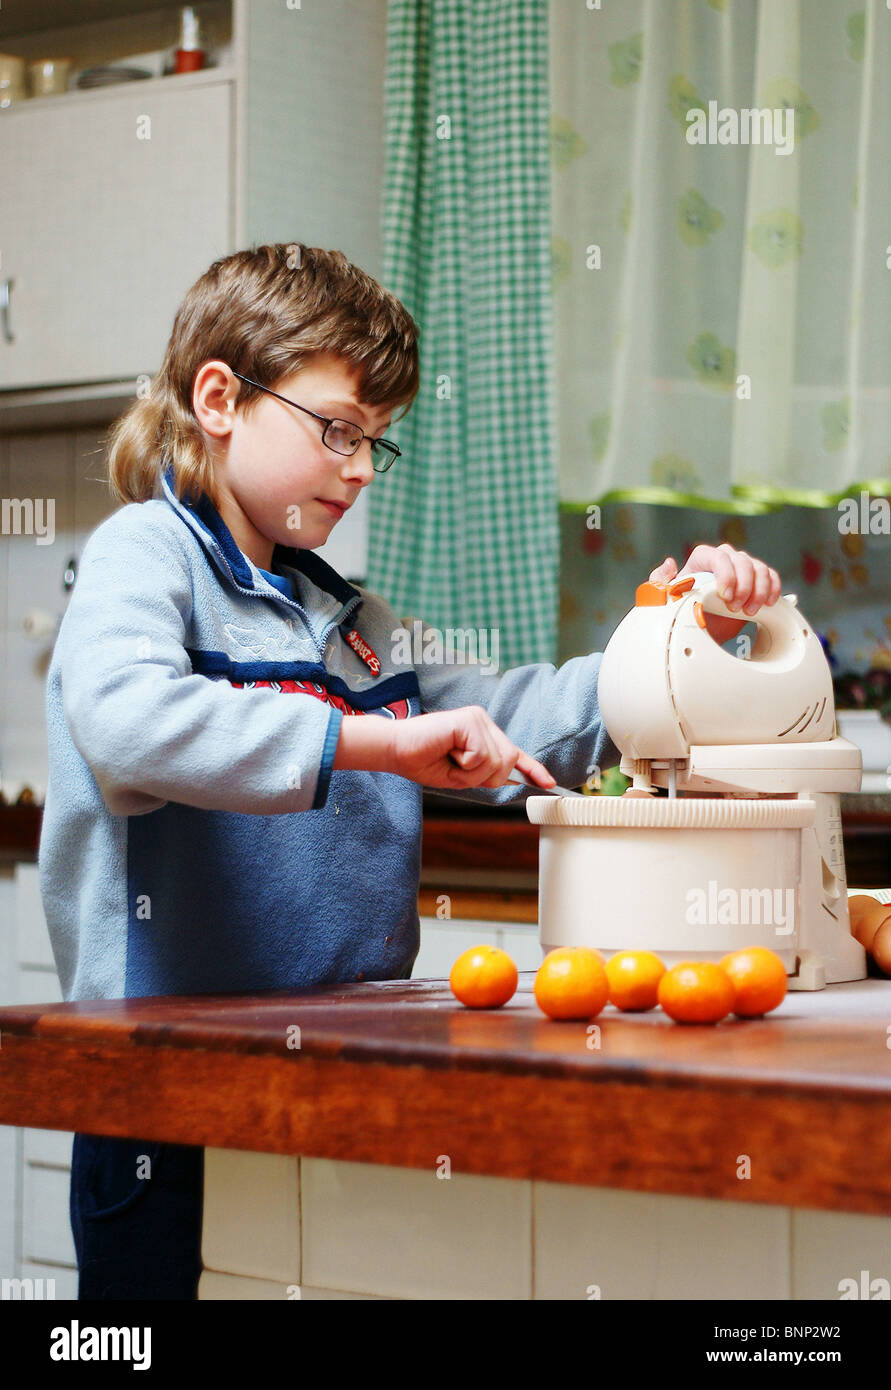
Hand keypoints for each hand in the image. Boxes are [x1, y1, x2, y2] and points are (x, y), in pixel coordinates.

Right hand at [389, 706, 556, 791]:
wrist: (395, 752)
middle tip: (457, 770)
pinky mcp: (467, 720)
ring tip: (450, 760)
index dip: (533, 768)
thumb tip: (515, 779)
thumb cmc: (423, 761)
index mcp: (483, 732)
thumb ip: (487, 772)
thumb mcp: (462, 774)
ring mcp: (476, 718)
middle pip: (508, 760)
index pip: (514, 752)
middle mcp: (483, 720)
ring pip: (496, 761)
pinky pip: (480, 756)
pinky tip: (447, 752)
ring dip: (471, 773)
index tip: (549, 783)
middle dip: (485, 777)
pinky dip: (464, 765)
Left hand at [649, 544, 781, 645]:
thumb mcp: (666, 596)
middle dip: (743, 586)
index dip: (725, 573)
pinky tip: (769, 603)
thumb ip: (660, 580)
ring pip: (759, 568)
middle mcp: (725, 559)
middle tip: (736, 608)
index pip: (717, 556)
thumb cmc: (684, 606)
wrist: (702, 623)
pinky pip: (771, 576)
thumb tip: (670, 563)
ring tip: (750, 611)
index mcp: (702, 558)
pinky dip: (774, 588)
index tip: (725, 595)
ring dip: (759, 591)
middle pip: (742, 561)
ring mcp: (743, 568)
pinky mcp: (757, 580)